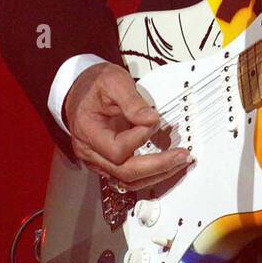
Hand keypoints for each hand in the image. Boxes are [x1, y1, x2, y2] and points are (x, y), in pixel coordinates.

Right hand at [64, 62, 192, 191]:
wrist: (80, 90)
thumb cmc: (93, 86)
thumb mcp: (112, 81)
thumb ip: (132, 101)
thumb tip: (151, 119)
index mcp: (88, 132)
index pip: (117, 148)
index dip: (140, 137)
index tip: (154, 120)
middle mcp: (91, 152)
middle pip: (124, 172)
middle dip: (157, 166)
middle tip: (181, 156)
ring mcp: (98, 160)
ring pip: (127, 181)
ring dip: (155, 175)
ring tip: (178, 163)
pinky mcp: (107, 162)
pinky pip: (127, 176)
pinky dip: (148, 174)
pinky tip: (165, 165)